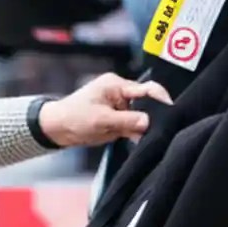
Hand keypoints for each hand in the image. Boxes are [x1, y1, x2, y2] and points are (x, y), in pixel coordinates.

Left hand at [37, 73, 172, 147]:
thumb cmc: (74, 118)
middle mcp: (121, 94)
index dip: (161, 98)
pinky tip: (143, 141)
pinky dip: (138, 133)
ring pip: (142, 116)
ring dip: (146, 127)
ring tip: (154, 138)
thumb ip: (126, 120)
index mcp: (116, 85)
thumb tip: (149, 122)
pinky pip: (134, 125)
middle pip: (147, 103)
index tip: (171, 111)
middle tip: (164, 130)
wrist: (57, 129)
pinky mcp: (118, 120)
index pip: (146, 89)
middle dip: (154, 115)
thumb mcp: (100, 120)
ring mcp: (120, 107)